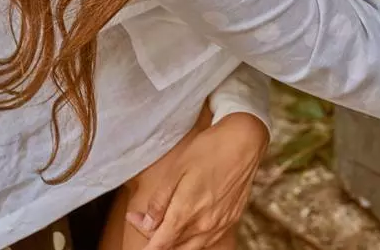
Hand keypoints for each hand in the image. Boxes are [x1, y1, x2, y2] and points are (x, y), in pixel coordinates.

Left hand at [128, 113, 269, 249]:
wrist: (244, 140)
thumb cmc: (209, 149)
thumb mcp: (176, 169)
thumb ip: (160, 201)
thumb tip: (148, 224)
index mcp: (187, 212)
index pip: (159, 245)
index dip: (144, 239)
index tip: (135, 220)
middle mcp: (205, 225)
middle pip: (173, 247)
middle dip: (156, 237)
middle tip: (146, 217)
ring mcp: (220, 224)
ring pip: (191, 247)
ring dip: (175, 239)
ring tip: (166, 219)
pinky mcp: (231, 219)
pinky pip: (208, 239)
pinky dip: (193, 236)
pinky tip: (189, 220)